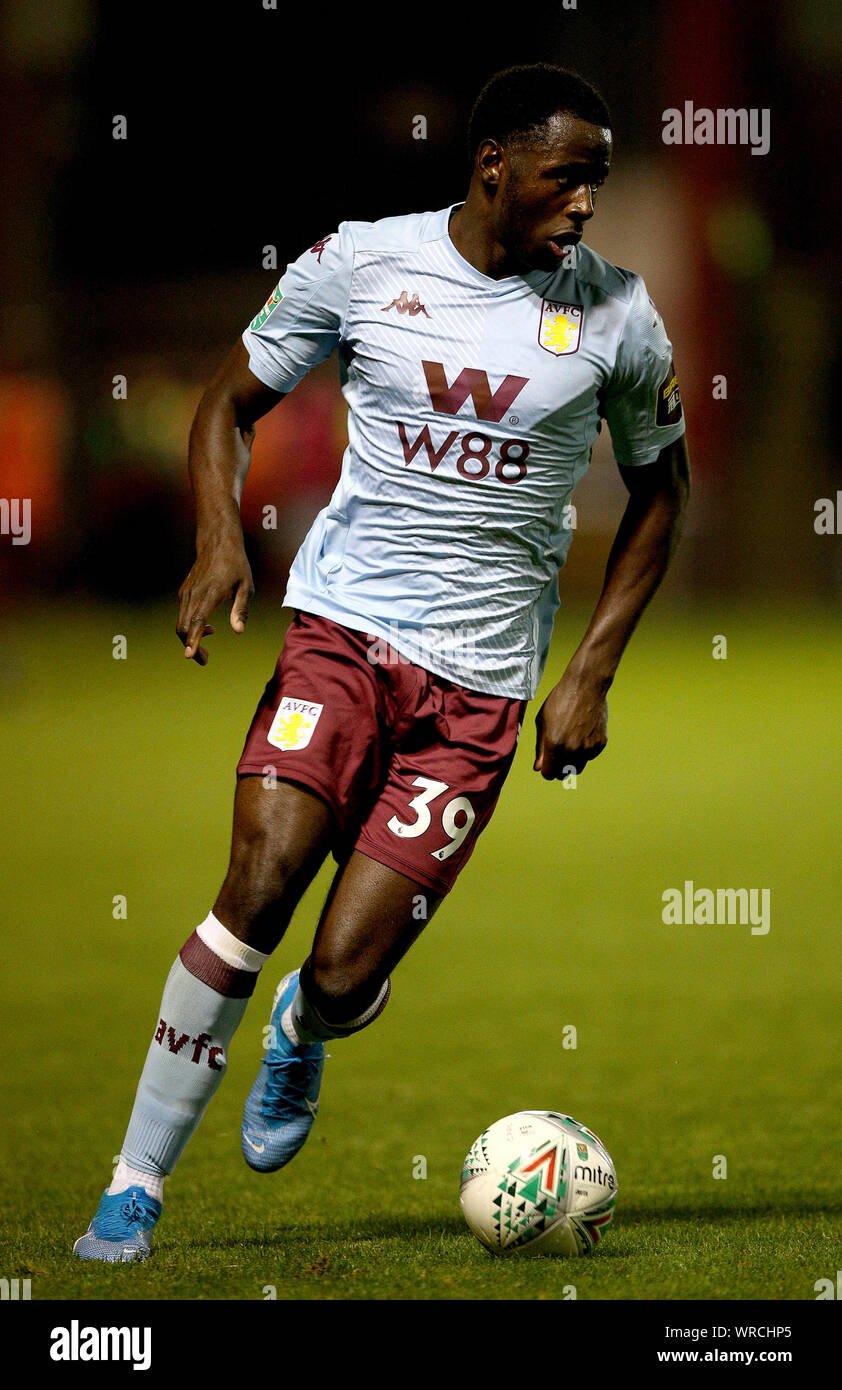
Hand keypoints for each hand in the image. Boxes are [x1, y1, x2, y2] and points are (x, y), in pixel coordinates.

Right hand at [176, 531, 253, 664]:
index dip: (193, 640)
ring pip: (181, 623)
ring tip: (211, 637)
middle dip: (191, 646)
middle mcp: (194, 594)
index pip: (197, 621)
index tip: (190, 656)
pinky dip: (190, 627)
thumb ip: (241, 610)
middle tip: (205, 659)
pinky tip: (207, 627)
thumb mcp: (246, 586)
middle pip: (183, 628)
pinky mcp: (183, 593)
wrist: (217, 544)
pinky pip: (182, 615)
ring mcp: (186, 593)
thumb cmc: (236, 565)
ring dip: (191, 638)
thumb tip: (238, 631)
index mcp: (211, 593)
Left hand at [533, 666, 608, 780]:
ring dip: (572, 760)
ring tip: (570, 740)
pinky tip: (582, 732)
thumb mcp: (542, 722)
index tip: (547, 760)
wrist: (586, 686)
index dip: (546, 769)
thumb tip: (538, 768)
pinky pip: (590, 756)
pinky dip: (585, 750)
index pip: (549, 775)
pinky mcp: (601, 743)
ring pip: (578, 767)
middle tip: (558, 751)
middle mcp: (572, 750)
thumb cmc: (560, 701)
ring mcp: (589, 748)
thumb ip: (540, 748)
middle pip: (564, 774)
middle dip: (559, 767)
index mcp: (555, 745)